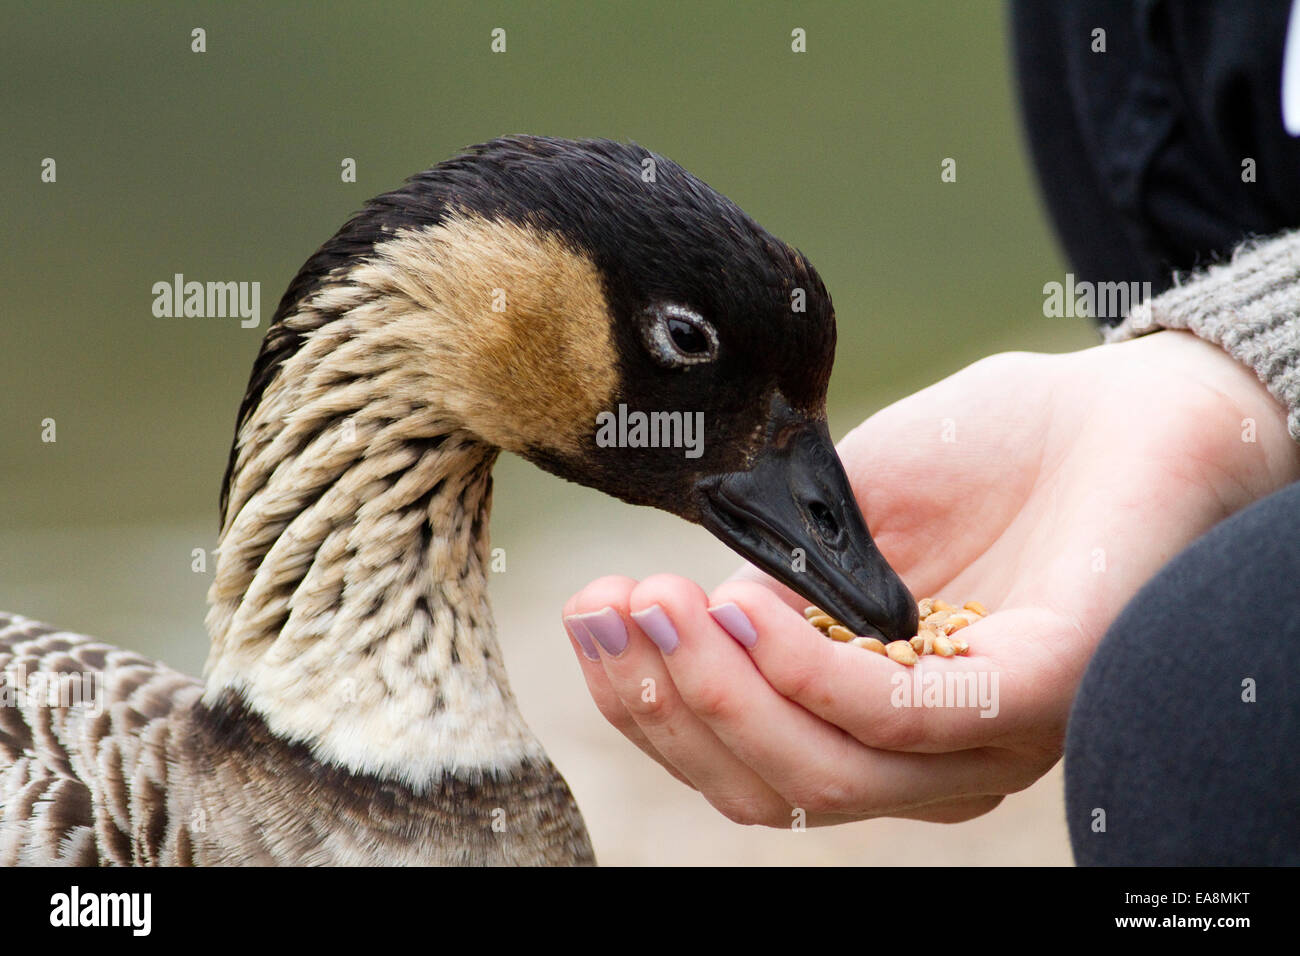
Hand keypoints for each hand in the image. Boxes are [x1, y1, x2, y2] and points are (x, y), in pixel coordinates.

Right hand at [562, 331, 1299, 825]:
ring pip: (822, 775)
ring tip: (659, 607)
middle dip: (663, 706)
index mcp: (867, 711)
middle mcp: (922, 750)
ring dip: (718, 695)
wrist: (1123, 405)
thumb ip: (767, 580)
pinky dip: (806, 674)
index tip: (589, 615)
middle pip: (766, 786)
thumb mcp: (841, 522)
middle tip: (606, 612)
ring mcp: (981, 737)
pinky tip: (743, 613)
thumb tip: (678, 619)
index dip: (648, 700)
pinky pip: (900, 718)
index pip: (740, 755)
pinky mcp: (1036, 695)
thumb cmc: (985, 459)